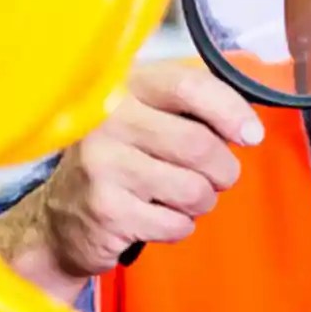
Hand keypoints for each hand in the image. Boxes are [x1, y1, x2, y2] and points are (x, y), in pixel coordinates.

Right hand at [41, 61, 264, 277]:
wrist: (59, 218)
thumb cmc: (118, 162)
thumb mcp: (144, 118)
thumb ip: (191, 111)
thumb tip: (248, 129)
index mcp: (124, 86)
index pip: (189, 85)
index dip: (231, 110)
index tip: (251, 135)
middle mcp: (107, 119)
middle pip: (199, 145)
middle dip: (223, 170)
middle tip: (216, 177)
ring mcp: (103, 165)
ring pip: (194, 189)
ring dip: (201, 201)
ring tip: (179, 197)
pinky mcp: (106, 209)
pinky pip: (176, 223)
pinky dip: (179, 226)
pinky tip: (155, 217)